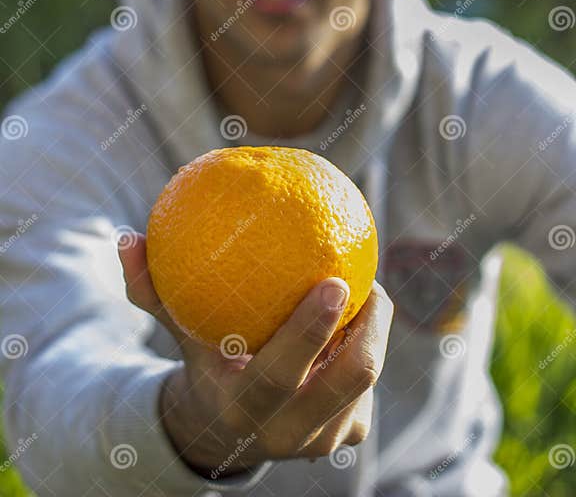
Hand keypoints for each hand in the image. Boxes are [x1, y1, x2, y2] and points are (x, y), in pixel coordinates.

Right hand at [118, 233, 392, 477]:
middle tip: (367, 280)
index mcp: (244, 408)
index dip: (312, 329)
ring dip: (373, 331)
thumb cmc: (201, 359)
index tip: (335, 280)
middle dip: (370, 327)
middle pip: (349, 379)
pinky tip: (362, 314)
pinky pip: (368, 387)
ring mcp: (322, 440)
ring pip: (366, 380)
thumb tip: (127, 238)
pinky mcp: (345, 435)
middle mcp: (288, 433)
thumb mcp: (176, 330)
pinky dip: (367, 346)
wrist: (222, 429)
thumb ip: (151, 289)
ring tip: (369, 289)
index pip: (284, 372)